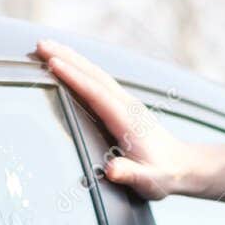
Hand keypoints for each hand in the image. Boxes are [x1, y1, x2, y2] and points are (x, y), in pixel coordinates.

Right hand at [33, 39, 201, 200]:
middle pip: (93, 75)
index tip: (52, 63)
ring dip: (72, 58)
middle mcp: (126, 105)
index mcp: (127, 120)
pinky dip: (81, 68)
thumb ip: (130, 174)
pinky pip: (99, 80)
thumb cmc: (163, 175)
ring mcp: (126, 102)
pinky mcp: (124, 105)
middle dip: (67, 57)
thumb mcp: (148, 180)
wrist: (184, 167)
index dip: (74, 78)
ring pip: (96, 74)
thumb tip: (113, 170)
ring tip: (48, 46)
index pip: (96, 93)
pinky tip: (70, 63)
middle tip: (40, 44)